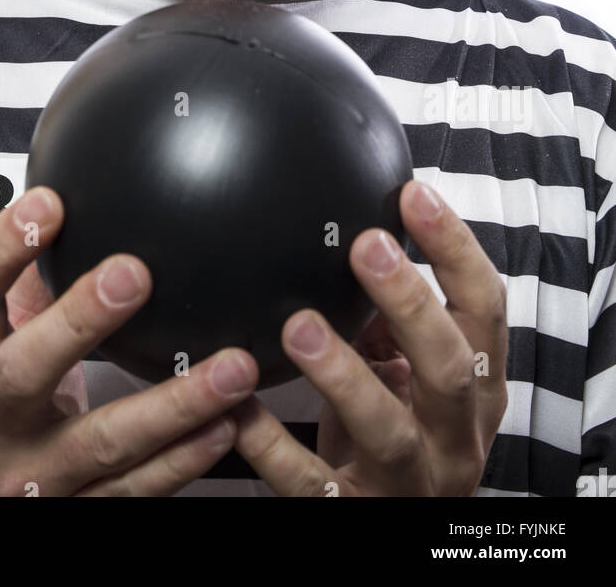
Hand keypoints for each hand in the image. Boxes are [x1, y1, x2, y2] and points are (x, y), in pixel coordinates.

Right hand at [0, 186, 259, 495]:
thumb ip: (29, 285)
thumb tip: (76, 198)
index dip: (1, 249)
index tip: (50, 200)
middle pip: (23, 370)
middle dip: (78, 321)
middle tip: (134, 272)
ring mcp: (34, 476)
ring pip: (104, 441)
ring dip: (174, 403)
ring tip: (234, 366)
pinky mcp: (77, 513)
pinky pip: (136, 489)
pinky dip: (184, 459)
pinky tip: (228, 425)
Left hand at [231, 179, 507, 495]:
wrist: (396, 528)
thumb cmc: (398, 431)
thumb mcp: (410, 375)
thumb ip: (392, 318)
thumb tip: (362, 233)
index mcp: (479, 389)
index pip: (485, 311)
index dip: (455, 250)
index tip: (413, 195)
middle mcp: (457, 438)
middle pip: (450, 369)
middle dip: (410, 303)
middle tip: (364, 244)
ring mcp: (411, 483)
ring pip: (388, 432)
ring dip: (343, 374)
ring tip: (298, 324)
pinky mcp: (356, 514)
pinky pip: (313, 485)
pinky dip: (272, 447)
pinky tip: (238, 408)